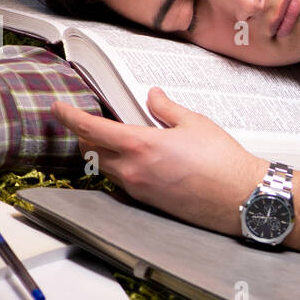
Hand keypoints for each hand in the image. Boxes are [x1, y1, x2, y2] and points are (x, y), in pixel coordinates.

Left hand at [51, 86, 267, 234]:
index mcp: (140, 145)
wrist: (241, 198)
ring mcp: (139, 189)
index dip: (70, 116)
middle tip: (90, 121)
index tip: (58, 109)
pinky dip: (121, 168)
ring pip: (105, 168)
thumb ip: (166, 108)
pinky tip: (139, 160)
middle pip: (91, 151)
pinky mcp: (149, 202)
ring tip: (117, 139)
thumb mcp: (194, 123)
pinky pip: (123, 182)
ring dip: (103, 153)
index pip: (91, 128)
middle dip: (85, 135)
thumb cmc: (223, 161)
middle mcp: (133, 170)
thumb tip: (153, 96)